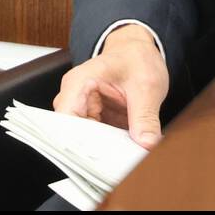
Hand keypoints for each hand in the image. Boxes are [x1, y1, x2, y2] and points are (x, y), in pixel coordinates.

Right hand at [54, 25, 168, 148]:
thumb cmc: (136, 58)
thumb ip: (146, 116)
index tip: (98, 158)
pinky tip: (125, 154)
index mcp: (79, 83)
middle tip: (119, 162)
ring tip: (125, 158)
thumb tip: (147, 144)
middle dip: (95, 151)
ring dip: (104, 152)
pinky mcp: (93, 121)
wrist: (137, 51)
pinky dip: (111, 148)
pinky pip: (97, 141)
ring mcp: (82, 111)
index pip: (66, 120)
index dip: (78, 142)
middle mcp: (74, 98)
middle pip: (74, 135)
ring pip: (85, 142)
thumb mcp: (147, 85)